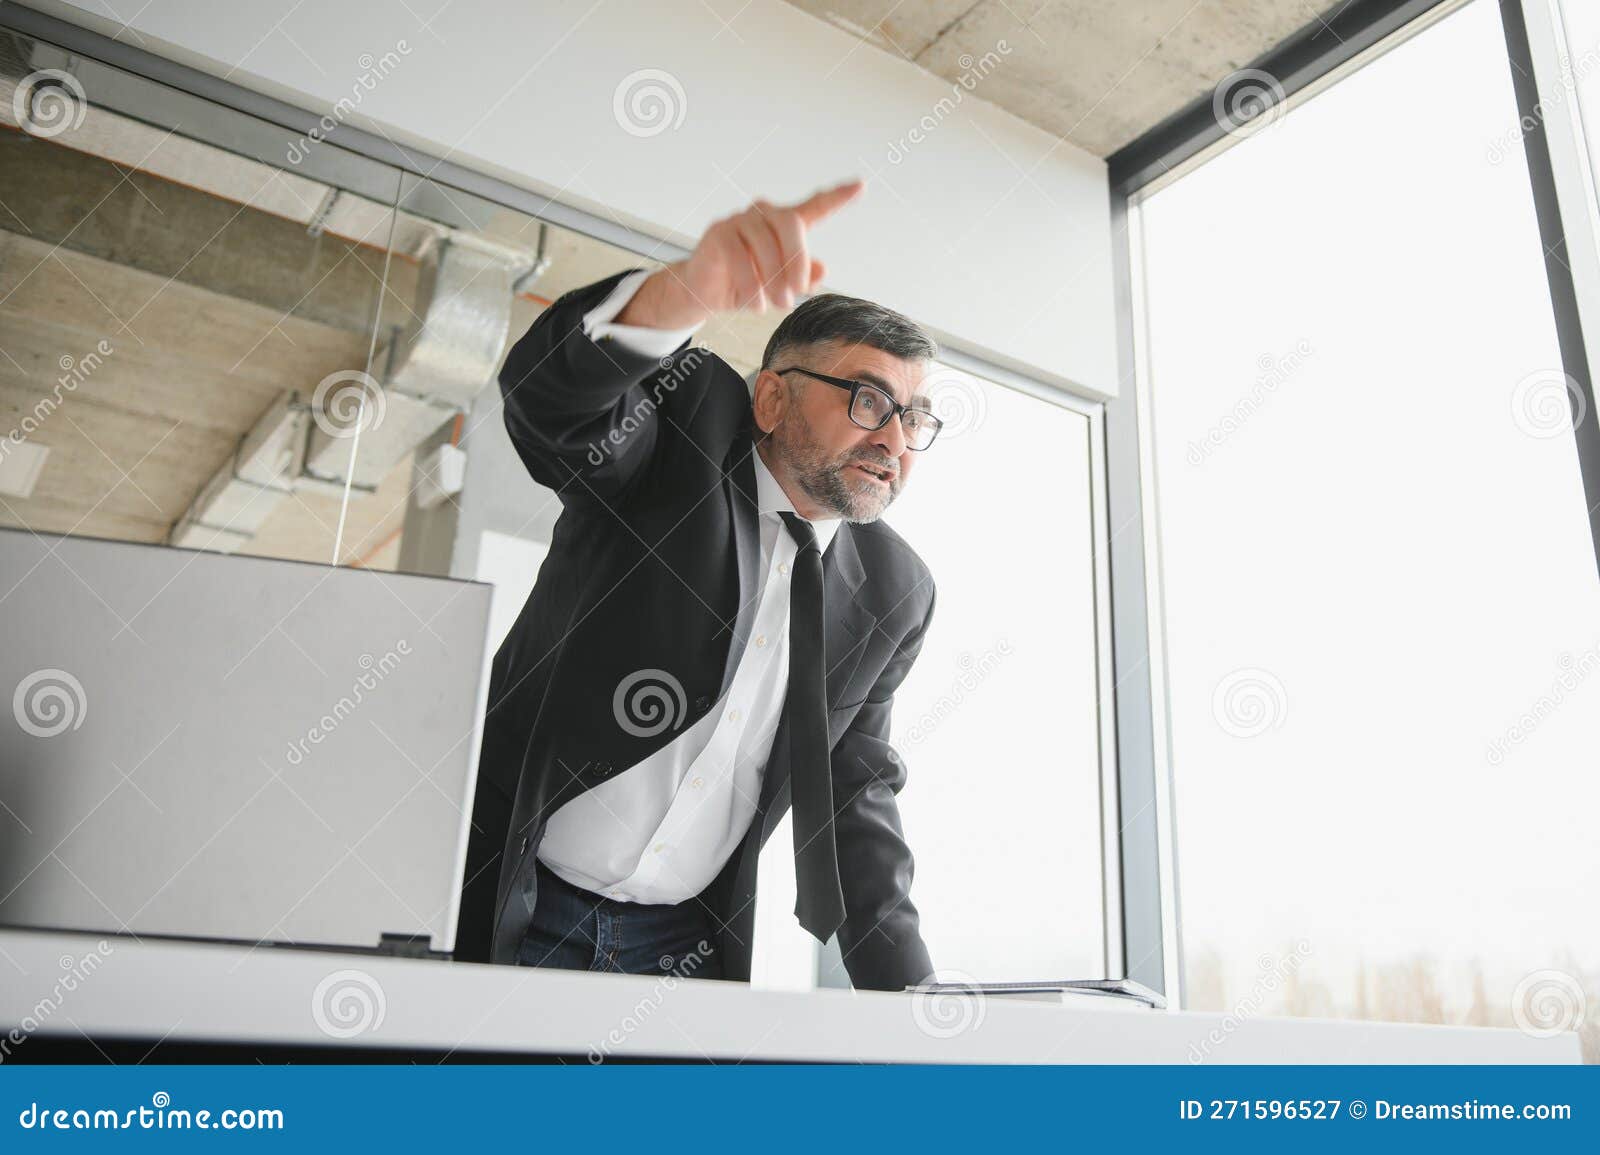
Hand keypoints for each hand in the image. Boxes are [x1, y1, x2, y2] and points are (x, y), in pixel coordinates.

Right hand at [618, 179, 864, 328]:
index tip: (861, 186)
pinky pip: (739, 258)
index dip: (837, 197)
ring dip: (774, 280)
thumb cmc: (746, 285)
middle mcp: (762, 215)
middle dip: (797, 261)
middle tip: (797, 293)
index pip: (814, 206)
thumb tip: (822, 269)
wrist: (705, 294)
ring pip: (765, 244)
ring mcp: (738, 221)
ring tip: (777, 304)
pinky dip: (751, 286)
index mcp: (782, 225)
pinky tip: (755, 303)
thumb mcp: (779, 287)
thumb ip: (802, 277)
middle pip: (790, 224)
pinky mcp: (717, 234)